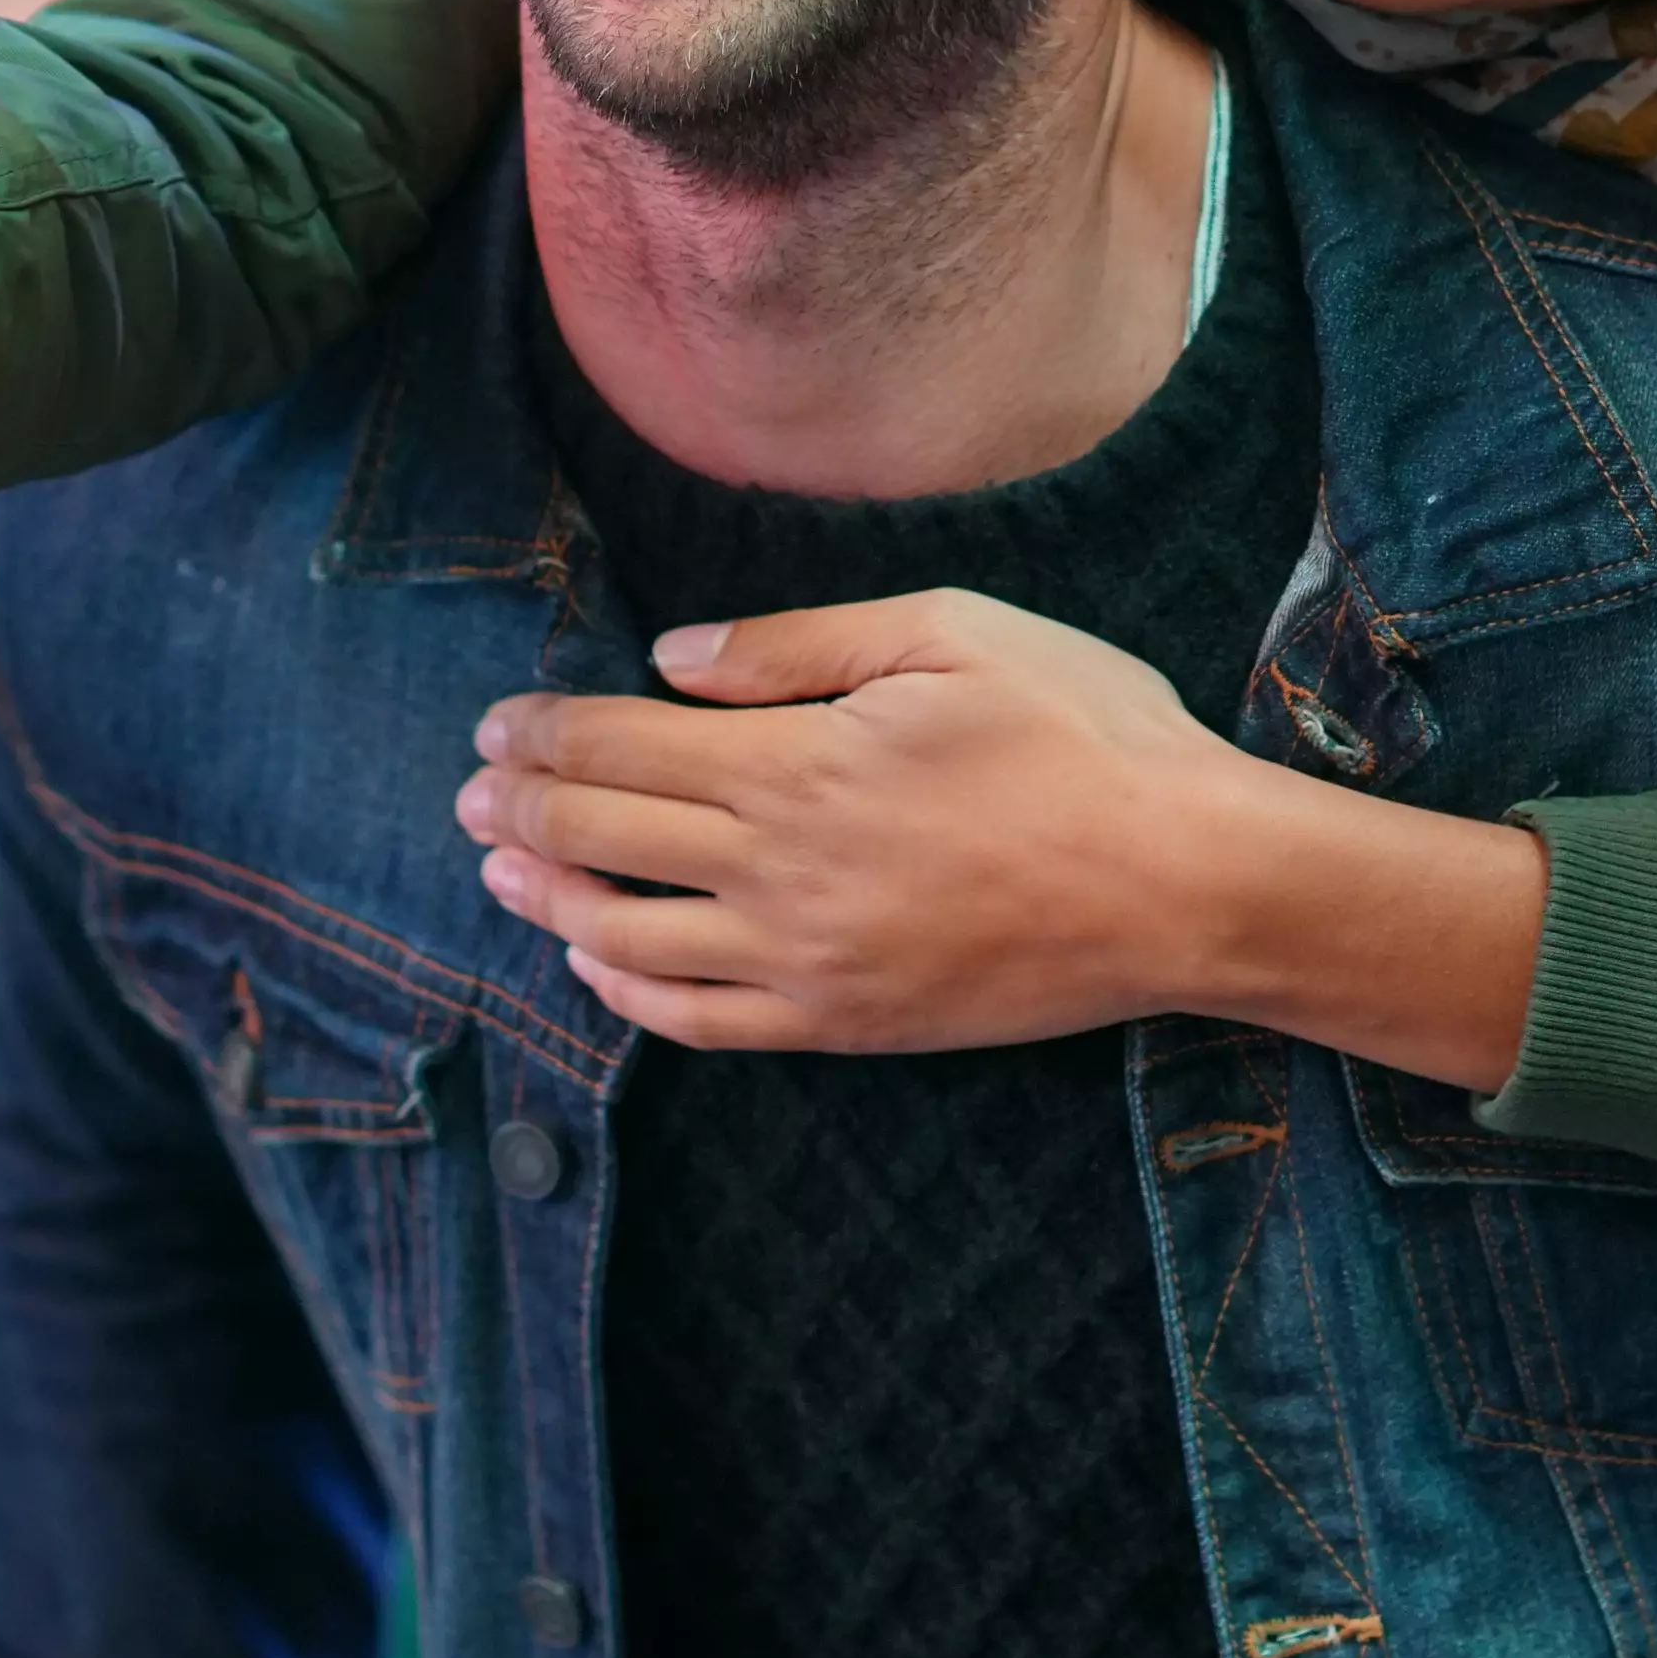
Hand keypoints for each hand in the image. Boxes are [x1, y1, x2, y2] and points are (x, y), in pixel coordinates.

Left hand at [456, 589, 1306, 1052]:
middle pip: (606, 833)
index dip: (544, 732)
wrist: (1186, 882)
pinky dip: (630, 996)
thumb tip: (671, 658)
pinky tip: (598, 964)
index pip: (623, 743)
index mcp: (798, 760)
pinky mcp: (845, 1024)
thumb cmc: (1085, 735)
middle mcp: (779, 866)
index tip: (495, 723)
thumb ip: (799, 643)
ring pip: (630, 935)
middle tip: (470, 788)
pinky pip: (703, 1023)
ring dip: (549, 896)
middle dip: (521, 804)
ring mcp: (807, 958)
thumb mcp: (951, 634)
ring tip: (500, 868)